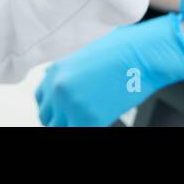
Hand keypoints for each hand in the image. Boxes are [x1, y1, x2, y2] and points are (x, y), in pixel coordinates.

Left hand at [35, 13, 183, 126]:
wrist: (143, 53)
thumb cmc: (123, 51)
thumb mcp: (86, 58)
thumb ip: (71, 76)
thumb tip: (73, 92)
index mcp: (55, 71)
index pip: (41, 98)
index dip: (53, 107)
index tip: (63, 112)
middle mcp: (58, 88)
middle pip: (46, 116)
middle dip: (61, 119)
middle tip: (76, 118)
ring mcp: (71, 105)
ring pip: (58, 128)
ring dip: (72, 124)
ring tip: (89, 119)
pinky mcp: (89, 119)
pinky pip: (79, 132)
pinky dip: (90, 127)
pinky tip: (101, 122)